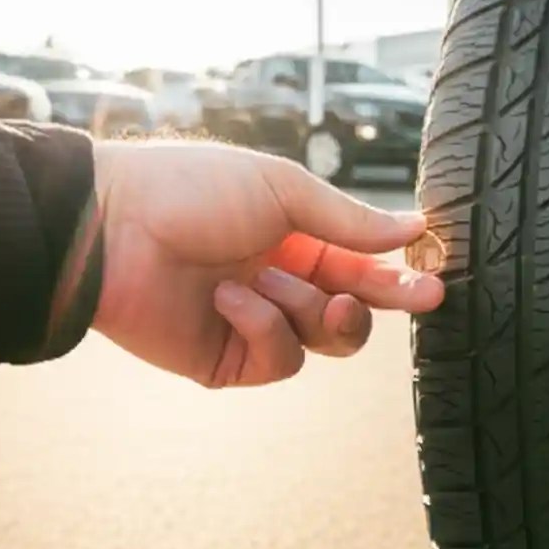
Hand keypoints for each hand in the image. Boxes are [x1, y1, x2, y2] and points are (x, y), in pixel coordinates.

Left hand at [89, 140, 442, 386]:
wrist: (109, 228)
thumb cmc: (190, 189)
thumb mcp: (282, 188)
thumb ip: (348, 218)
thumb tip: (411, 227)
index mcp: (295, 236)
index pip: (363, 263)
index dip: (402, 273)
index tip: (439, 276)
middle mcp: (280, 281)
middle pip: (354, 311)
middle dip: (383, 303)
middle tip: (420, 297)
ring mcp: (255, 323)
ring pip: (324, 339)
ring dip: (307, 305)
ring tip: (264, 275)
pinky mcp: (227, 360)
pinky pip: (279, 359)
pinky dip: (263, 326)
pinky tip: (227, 299)